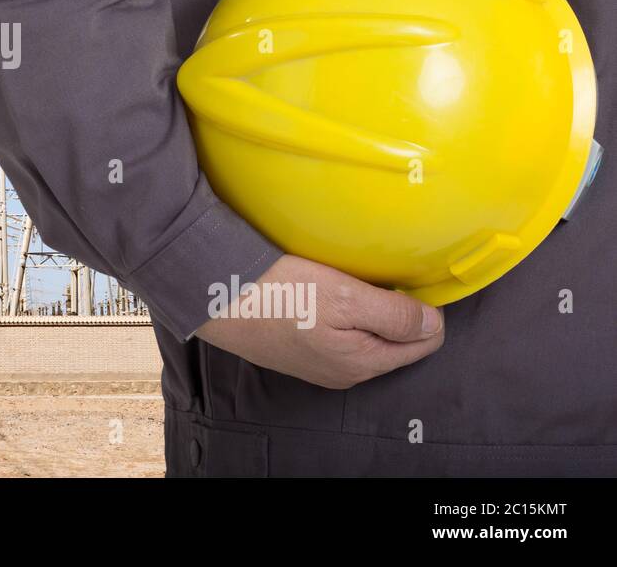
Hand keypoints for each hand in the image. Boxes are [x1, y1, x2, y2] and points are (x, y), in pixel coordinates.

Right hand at [193, 253, 444, 388]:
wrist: (213, 294)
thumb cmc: (278, 293)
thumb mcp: (346, 297)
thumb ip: (395, 315)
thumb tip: (435, 324)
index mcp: (362, 363)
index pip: (424, 342)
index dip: (423, 308)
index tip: (403, 278)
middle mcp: (343, 372)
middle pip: (394, 340)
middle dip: (394, 310)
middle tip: (371, 275)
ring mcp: (317, 364)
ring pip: (364, 336)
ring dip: (364, 310)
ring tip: (344, 280)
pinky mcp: (295, 351)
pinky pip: (335, 334)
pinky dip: (337, 313)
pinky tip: (319, 290)